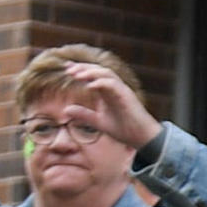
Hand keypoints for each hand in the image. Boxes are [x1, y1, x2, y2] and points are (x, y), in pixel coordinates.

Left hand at [39, 54, 161, 157]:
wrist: (141, 138)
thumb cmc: (124, 129)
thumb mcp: (98, 121)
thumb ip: (83, 115)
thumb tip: (65, 110)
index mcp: (108, 92)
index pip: (94, 75)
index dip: (81, 69)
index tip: (67, 68)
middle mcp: (115, 88)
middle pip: (99, 70)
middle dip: (83, 68)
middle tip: (69, 69)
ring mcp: (122, 91)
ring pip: (107, 74)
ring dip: (91, 72)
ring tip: (77, 75)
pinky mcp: (127, 96)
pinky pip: (113, 84)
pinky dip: (101, 83)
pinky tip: (89, 86)